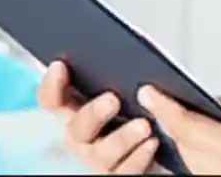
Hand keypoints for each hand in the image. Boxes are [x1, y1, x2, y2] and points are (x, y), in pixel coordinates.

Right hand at [37, 61, 159, 173]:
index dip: (51, 85)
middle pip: (76, 128)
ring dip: (122, 139)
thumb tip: (119, 56)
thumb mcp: (132, 86)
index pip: (52, 99)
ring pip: (101, 154)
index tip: (60, 65)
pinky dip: (138, 157)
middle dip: (92, 114)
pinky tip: (152, 142)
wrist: (169, 143)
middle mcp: (83, 135)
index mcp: (77, 108)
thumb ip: (119, 74)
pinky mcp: (119, 174)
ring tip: (144, 125)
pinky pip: (124, 173)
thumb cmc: (143, 108)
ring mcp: (99, 158)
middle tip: (113, 99)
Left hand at [139, 85, 220, 174]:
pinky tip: (213, 156)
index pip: (189, 129)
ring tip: (185, 127)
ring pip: (200, 174)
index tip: (149, 92)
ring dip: (191, 152)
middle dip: (175, 130)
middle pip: (189, 155)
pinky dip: (210, 170)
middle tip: (163, 104)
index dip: (165, 108)